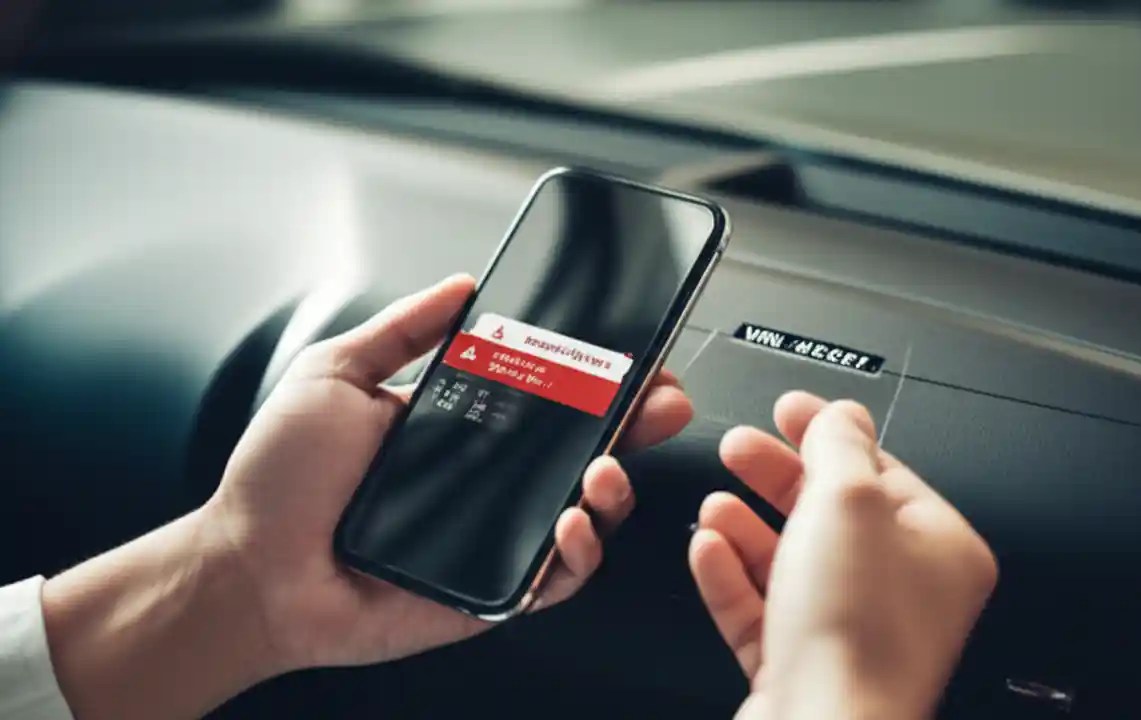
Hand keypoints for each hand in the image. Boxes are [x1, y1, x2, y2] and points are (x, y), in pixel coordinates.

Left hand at [43, 273, 692, 719]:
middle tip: (660, 402)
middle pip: (586, 448)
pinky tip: (571, 524)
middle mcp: (488, 480)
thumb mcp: (334, 374)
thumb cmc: (279, 481)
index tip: (632, 355)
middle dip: (636, 423)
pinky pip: (559, 576)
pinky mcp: (495, 589)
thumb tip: (457, 286)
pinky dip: (580, 552)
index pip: (549, 396)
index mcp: (460, 427)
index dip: (598, 377)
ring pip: (588, 512)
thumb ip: (400, 329)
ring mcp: (497, 534)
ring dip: (614, 487)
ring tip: (602, 469)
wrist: (249, 568)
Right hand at [689, 392, 996, 718]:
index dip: (829, 435)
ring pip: (792, 562)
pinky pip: (762, 609)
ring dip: (747, 526)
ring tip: (715, 502)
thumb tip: (841, 415)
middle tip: (738, 447)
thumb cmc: (854, 633)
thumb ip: (841, 446)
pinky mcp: (800, 666)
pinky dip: (731, 576)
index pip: (883, 472)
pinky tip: (708, 549)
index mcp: (938, 551)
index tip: (789, 410)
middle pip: (831, 514)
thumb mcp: (848, 501)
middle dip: (776, 476)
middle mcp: (901, 595)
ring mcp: (849, 633)